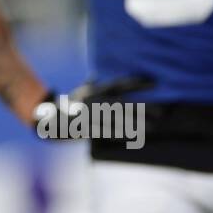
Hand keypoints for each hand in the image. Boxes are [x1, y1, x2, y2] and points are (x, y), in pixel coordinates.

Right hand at [33, 74, 155, 139]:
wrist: (49, 120)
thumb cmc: (67, 106)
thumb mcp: (78, 92)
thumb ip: (89, 84)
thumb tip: (95, 75)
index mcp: (95, 91)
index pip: (120, 84)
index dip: (137, 83)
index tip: (154, 83)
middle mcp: (94, 101)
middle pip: (124, 103)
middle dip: (144, 107)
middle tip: (163, 111)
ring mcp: (91, 115)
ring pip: (119, 119)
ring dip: (138, 123)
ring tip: (154, 126)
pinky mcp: (87, 128)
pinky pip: (108, 131)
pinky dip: (123, 134)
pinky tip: (135, 136)